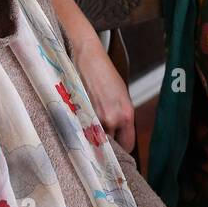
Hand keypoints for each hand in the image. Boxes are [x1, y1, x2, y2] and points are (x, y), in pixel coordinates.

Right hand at [73, 36, 135, 153]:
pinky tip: (79, 123)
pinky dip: (81, 131)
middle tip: (101, 142)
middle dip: (106, 146)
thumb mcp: (120, 95)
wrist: (87, 57)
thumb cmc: (104, 74)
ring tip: (88, 129)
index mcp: (127, 114)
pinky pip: (82, 132)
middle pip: (111, 147)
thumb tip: (117, 134)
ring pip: (95, 140)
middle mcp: (113, 119)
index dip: (122, 149)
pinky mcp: (79, 114)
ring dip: (92, 138)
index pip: (128, 144)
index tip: (117, 148)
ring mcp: (95, 118)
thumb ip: (121, 116)